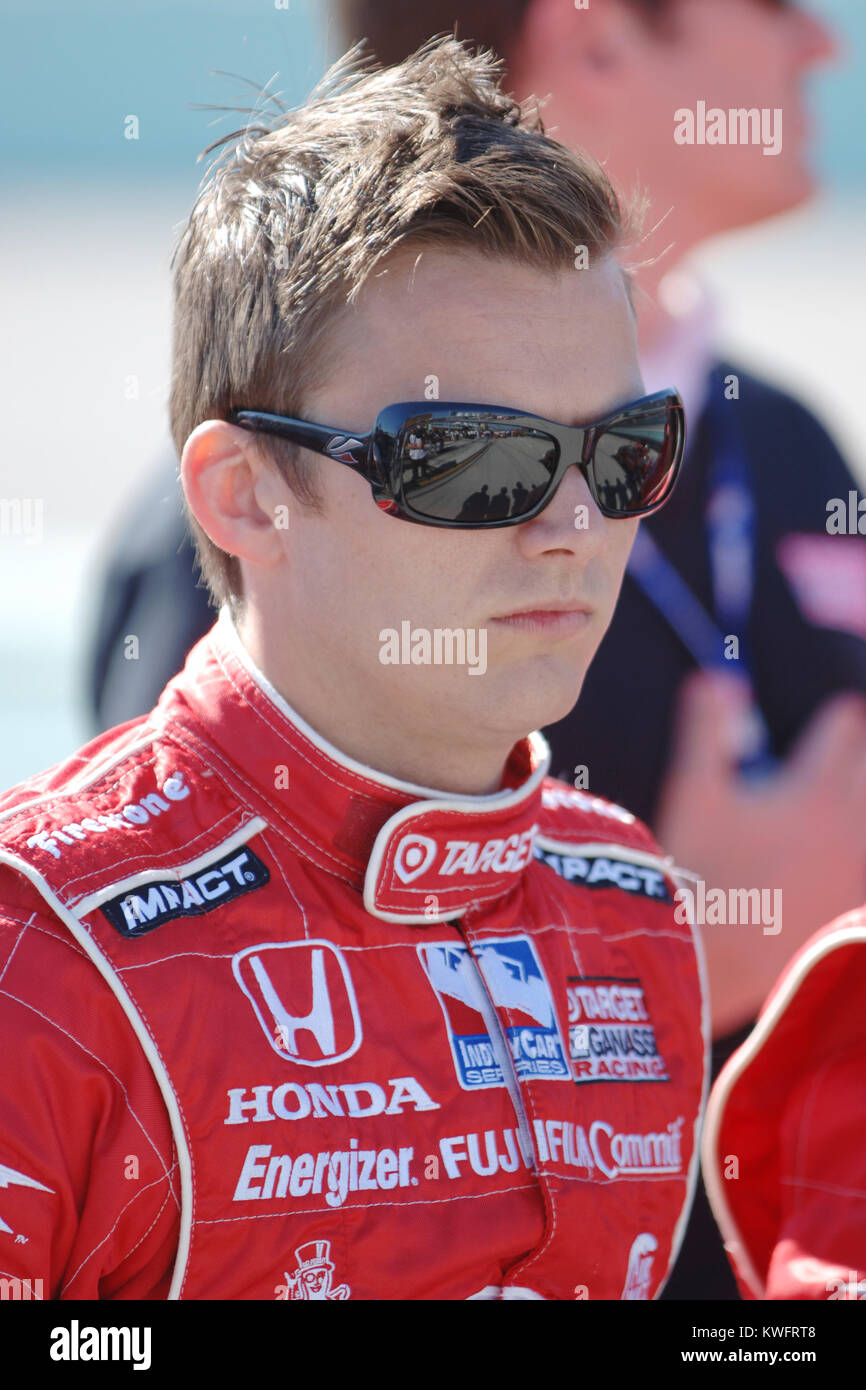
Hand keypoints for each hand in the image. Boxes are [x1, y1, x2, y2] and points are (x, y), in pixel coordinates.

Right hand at [654, 672, 865, 1037]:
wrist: (709, 959)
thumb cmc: (698, 868)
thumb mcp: (693, 791)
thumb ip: (707, 727)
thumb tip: (718, 677)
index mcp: (816, 790)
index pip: (844, 729)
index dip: (833, 720)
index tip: (834, 717)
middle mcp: (850, 828)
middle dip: (856, 757)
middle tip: (842, 756)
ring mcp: (855, 873)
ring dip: (855, 804)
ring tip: (838, 807)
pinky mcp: (849, 911)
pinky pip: (862, 869)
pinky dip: (854, 853)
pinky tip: (838, 861)